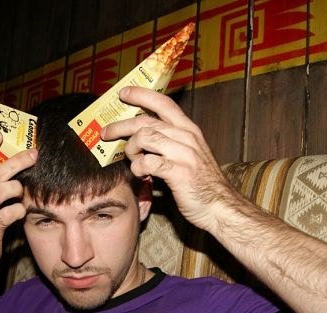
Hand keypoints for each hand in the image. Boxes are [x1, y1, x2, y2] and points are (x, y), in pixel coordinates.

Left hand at [101, 86, 229, 231]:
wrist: (220, 206)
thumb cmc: (202, 183)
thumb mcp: (189, 154)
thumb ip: (169, 143)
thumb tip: (140, 138)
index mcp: (189, 130)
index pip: (163, 103)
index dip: (141, 95)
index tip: (124, 93)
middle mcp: (187, 137)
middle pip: (146, 120)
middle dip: (120, 126)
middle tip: (106, 133)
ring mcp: (184, 154)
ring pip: (144, 137)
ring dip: (130, 148)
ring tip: (131, 159)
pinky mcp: (179, 172)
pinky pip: (148, 162)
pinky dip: (138, 167)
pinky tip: (140, 173)